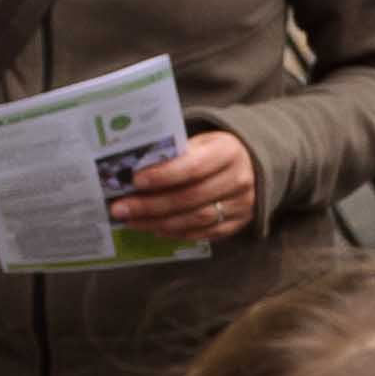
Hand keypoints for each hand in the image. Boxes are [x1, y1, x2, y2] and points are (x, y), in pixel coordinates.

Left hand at [106, 128, 263, 244]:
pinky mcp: (238, 224)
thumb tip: (133, 169)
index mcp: (228, 152)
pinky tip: (154, 229)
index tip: (134, 181)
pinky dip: (176, 233)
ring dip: (159, 222)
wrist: (254, 166)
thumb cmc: (216, 151)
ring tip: (131, 221)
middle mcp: (239, 180)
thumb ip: (176, 153)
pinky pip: (204, 234)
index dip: (163, 176)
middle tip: (120, 208)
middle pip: (190, 197)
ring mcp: (242, 206)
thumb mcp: (202, 141)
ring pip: (196, 219)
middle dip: (151, 205)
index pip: (193, 167)